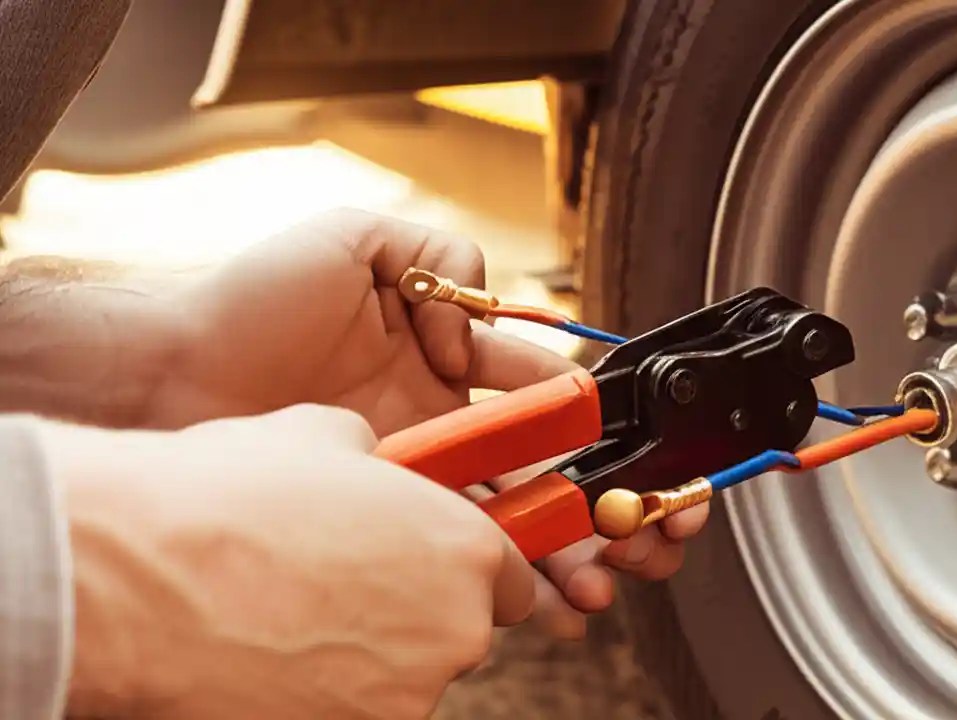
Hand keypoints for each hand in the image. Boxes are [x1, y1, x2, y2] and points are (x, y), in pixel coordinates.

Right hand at [56, 404, 533, 719]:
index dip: (469, 575)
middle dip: (416, 616)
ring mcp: (406, 698)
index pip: (514, 582)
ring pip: (404, 680)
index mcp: (465, 550)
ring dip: (365, 659)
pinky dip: (320, 696)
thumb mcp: (323, 437)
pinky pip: (352, 713)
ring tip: (285, 622)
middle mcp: (455, 630)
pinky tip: (264, 659)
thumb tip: (376, 465)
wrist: (136, 577)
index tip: (433, 572)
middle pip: (460, 634)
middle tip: (342, 593)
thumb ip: (379, 462)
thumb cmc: (227, 495)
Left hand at [158, 208, 706, 634]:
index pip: (541, 392)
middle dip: (606, 503)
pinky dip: (508, 579)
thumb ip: (438, 254)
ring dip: (573, 552)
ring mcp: (413, 477)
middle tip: (642, 531)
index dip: (593, 421)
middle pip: (545, 469)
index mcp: (446, 359)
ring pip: (514, 522)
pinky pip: (456, 553)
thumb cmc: (248, 300)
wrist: (165, 369)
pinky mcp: (378, 521)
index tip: (630, 448)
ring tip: (601, 580)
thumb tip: (483, 312)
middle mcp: (440, 422)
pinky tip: (544, 600)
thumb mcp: (354, 239)